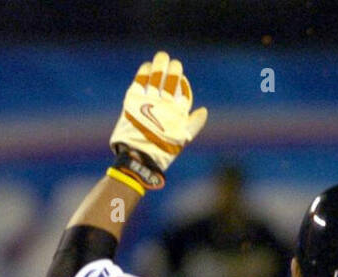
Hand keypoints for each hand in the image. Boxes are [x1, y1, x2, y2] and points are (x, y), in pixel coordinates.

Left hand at [110, 51, 207, 172]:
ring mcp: (149, 100)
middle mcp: (165, 104)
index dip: (182, 82)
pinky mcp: (133, 99)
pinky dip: (145, 71)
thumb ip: (194, 124)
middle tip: (173, 63)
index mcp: (178, 112)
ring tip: (162, 57)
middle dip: (174, 69)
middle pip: (172, 79)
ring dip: (160, 64)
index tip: (181, 78)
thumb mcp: (182, 139)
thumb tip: (203, 111)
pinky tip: (147, 67)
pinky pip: (141, 80)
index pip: (183, 91)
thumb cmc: (162, 150)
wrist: (138, 156)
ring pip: (157, 75)